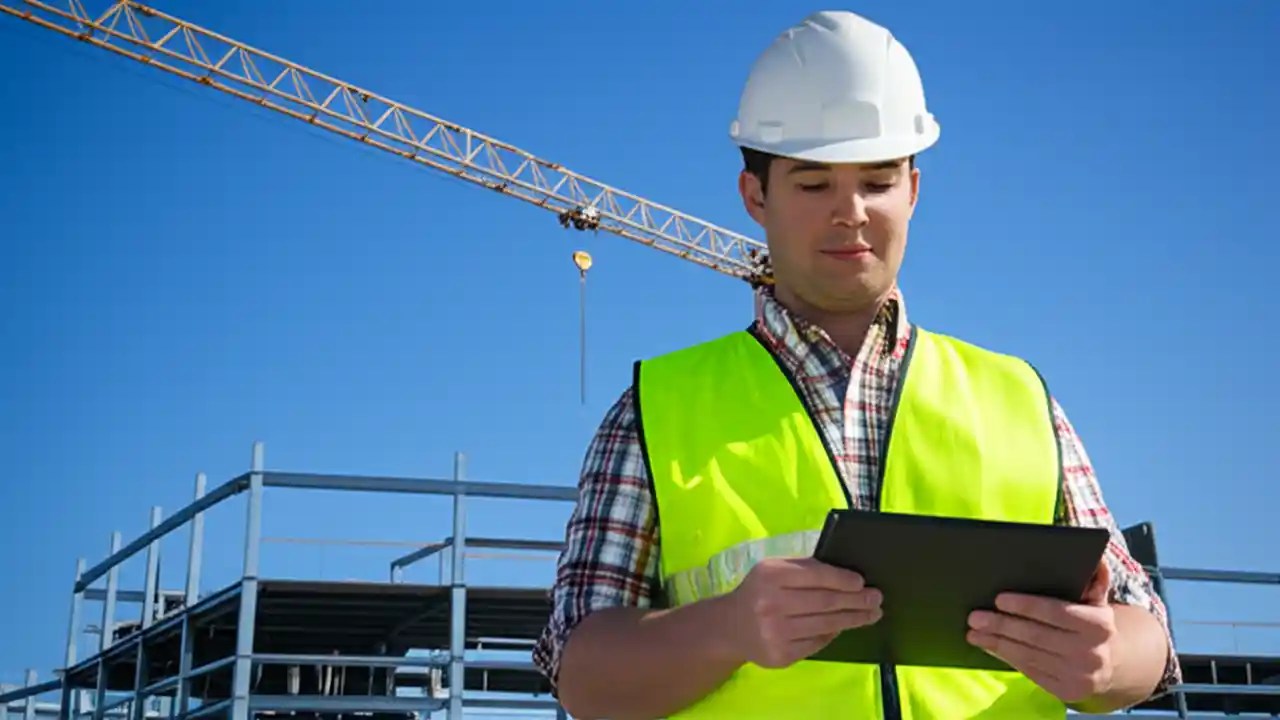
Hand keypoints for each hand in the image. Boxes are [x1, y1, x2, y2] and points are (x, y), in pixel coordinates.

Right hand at [724, 557, 881, 668]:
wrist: (730, 627)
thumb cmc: (758, 592)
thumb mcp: (772, 570)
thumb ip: (803, 569)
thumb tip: (846, 576)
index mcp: (770, 576)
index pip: (815, 576)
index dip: (842, 579)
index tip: (861, 582)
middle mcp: (771, 605)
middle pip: (825, 602)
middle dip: (856, 600)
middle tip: (876, 599)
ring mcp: (776, 633)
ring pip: (825, 624)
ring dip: (853, 619)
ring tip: (870, 614)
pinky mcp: (781, 655)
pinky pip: (817, 643)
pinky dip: (833, 633)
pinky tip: (843, 626)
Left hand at [967, 559, 1117, 703]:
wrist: (1113, 664)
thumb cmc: (1093, 623)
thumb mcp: (1098, 601)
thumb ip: (1095, 578)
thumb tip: (1094, 557)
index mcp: (1099, 625)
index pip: (1056, 612)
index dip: (1026, 605)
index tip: (998, 598)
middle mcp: (1092, 653)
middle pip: (1036, 635)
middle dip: (1001, 625)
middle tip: (975, 616)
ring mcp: (1080, 676)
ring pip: (1028, 655)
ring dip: (996, 643)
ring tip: (973, 632)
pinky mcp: (1067, 691)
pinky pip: (1030, 671)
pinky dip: (1006, 657)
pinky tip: (990, 646)